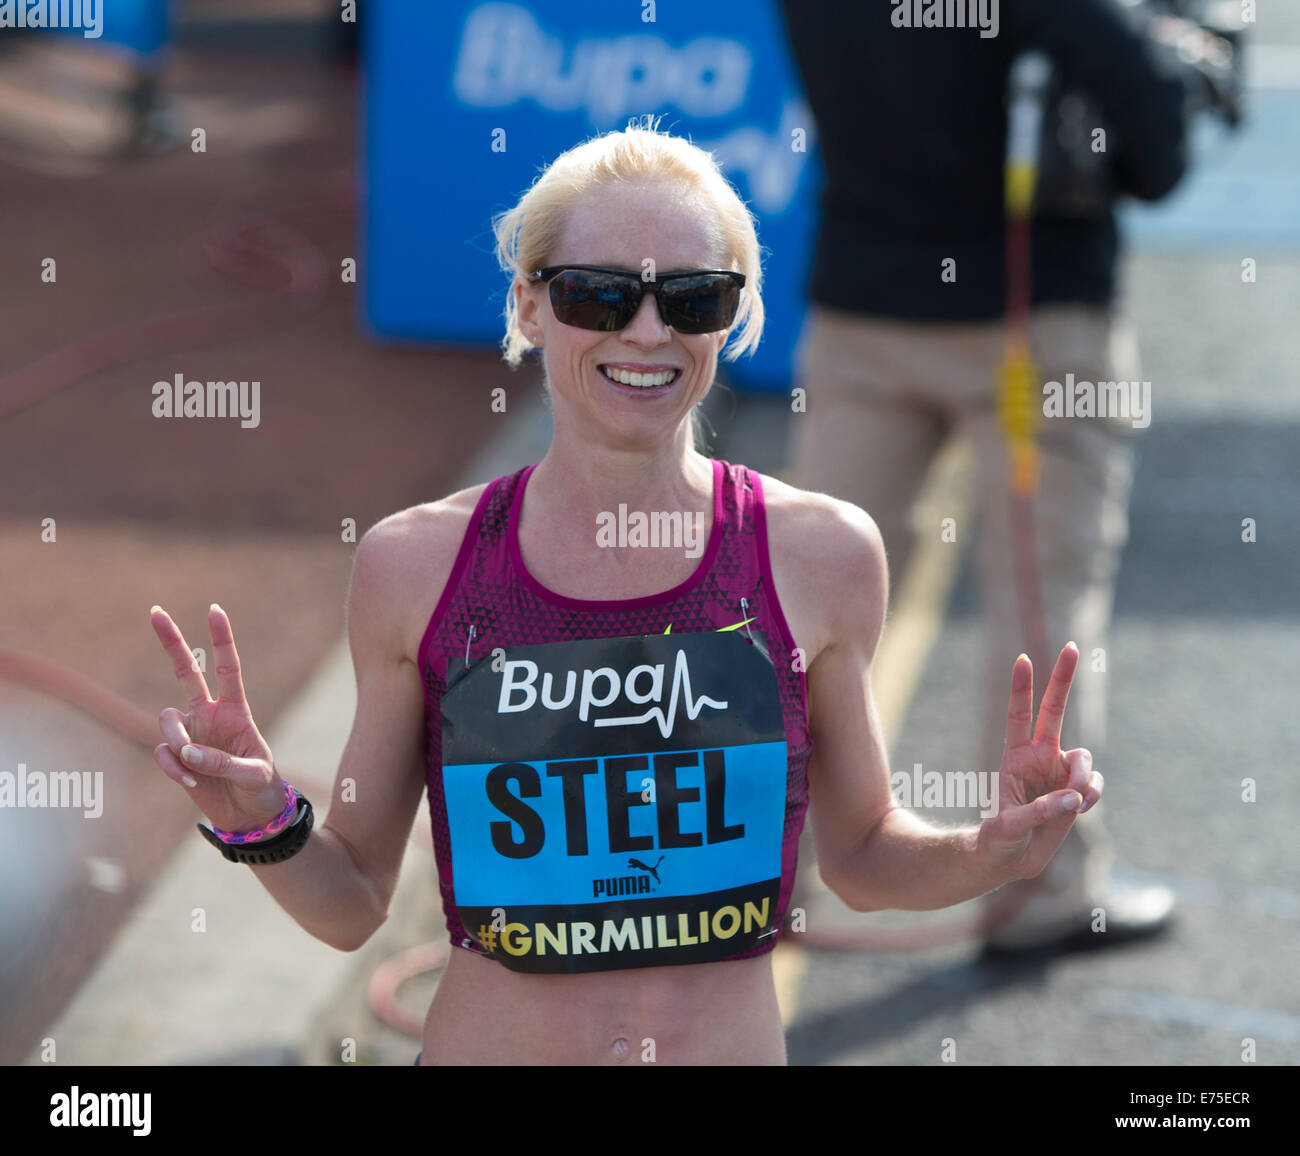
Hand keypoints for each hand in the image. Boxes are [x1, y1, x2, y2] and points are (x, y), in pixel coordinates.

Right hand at [149, 603, 284, 833]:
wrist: (250, 817)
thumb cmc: (262, 788)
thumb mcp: (255, 774)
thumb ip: (225, 762)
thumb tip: (189, 752)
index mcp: (236, 711)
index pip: (227, 668)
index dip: (221, 640)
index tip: (214, 610)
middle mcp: (210, 716)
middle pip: (187, 671)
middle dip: (172, 642)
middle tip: (156, 611)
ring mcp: (191, 734)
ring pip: (167, 719)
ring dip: (178, 740)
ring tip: (194, 766)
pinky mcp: (177, 757)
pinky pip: (163, 752)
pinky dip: (173, 767)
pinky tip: (191, 782)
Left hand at [975, 642, 1103, 882]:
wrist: (1011, 857)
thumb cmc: (999, 838)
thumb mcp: (1009, 827)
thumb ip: (1039, 812)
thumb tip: (1073, 799)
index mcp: (1014, 758)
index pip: (1018, 716)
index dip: (1022, 688)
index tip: (1022, 659)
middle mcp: (1039, 758)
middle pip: (1054, 711)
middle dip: (1063, 679)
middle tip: (1072, 646)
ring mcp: (1059, 772)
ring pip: (1083, 759)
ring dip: (1083, 778)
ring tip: (1074, 803)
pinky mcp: (1076, 791)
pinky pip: (1093, 784)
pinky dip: (1092, 795)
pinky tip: (1079, 809)